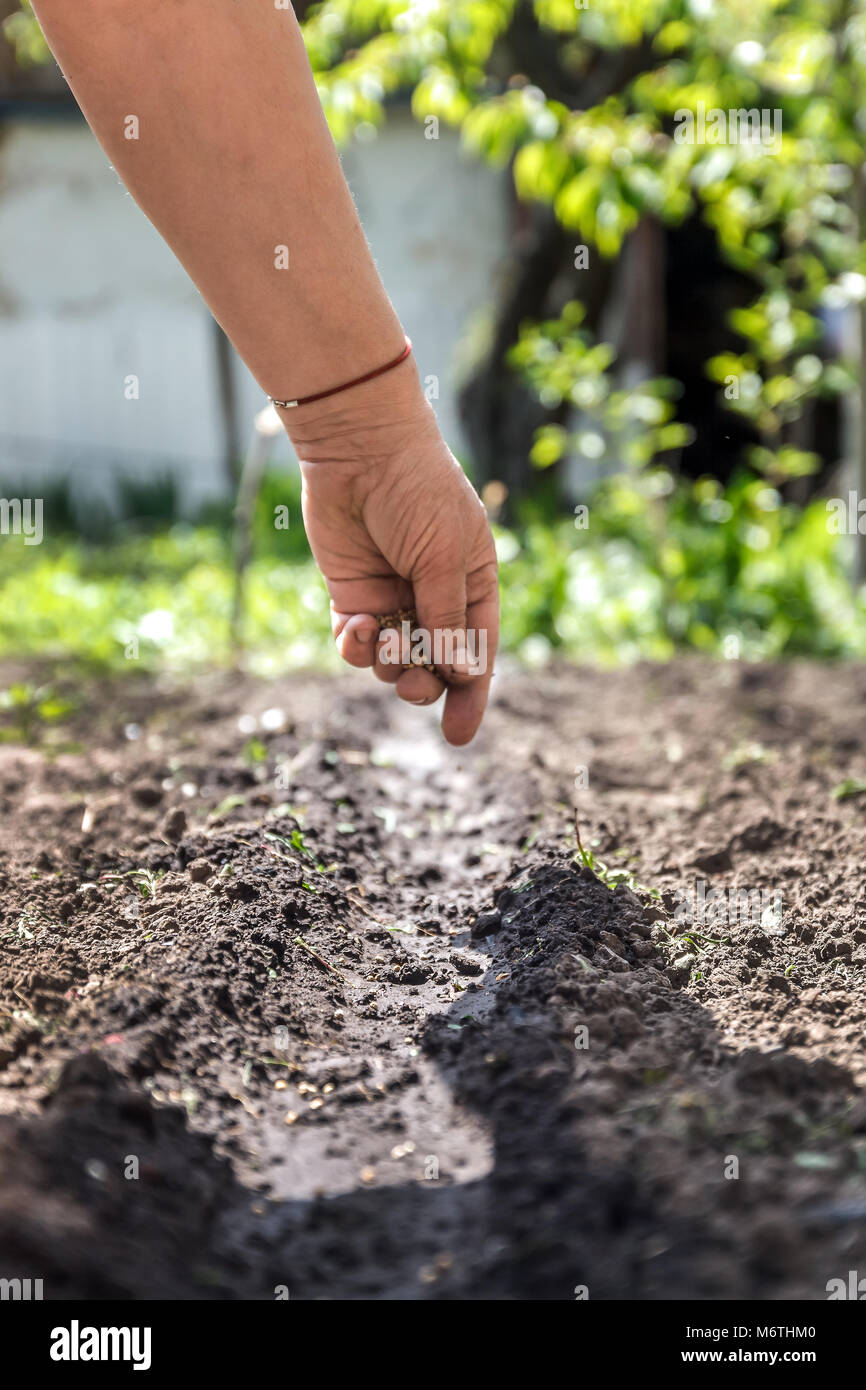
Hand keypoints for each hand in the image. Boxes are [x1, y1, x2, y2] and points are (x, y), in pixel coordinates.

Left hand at [283, 366, 498, 745]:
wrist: (359, 449)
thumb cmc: (418, 494)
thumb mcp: (443, 557)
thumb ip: (448, 616)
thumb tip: (463, 674)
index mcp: (473, 585)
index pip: (477, 653)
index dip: (469, 696)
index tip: (457, 736)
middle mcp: (434, 598)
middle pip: (434, 664)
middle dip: (423, 683)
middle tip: (412, 684)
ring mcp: (392, 597)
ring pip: (391, 659)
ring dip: (387, 662)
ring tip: (382, 642)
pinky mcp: (351, 594)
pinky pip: (355, 641)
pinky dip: (354, 646)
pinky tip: (354, 631)